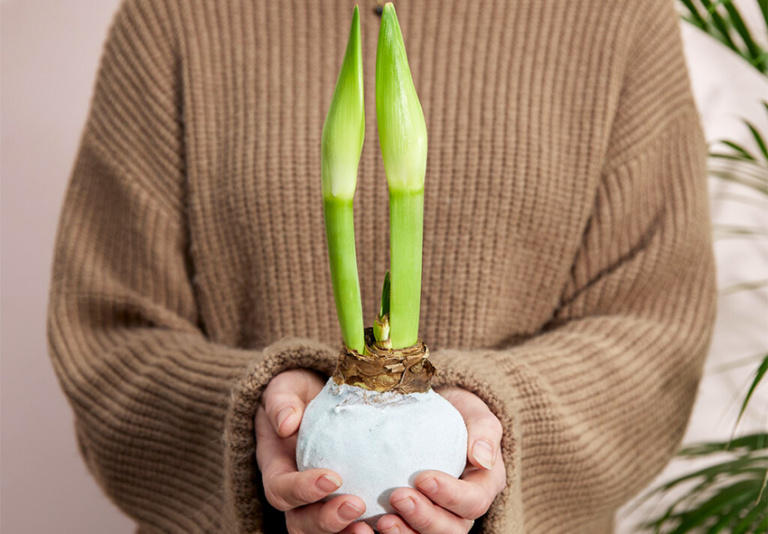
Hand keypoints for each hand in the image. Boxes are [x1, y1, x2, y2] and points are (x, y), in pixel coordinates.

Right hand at [255, 369, 372, 533]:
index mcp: (278, 468)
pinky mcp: (342, 506)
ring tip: (370, 528)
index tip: (332, 478)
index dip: (302, 490)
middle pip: (300, 523)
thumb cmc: (300, 396)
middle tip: (356, 505)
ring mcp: (317, 505)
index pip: (280, 490)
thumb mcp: (287, 388)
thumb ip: (282, 401)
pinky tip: (391, 523)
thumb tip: (287, 423)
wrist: (317, 403)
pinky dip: (367, 529)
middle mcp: (294, 496)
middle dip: (326, 520)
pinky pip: (351, 526)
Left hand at [376, 387, 505, 533]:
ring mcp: (438, 516)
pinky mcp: (413, 518)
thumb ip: (484, 432)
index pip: (473, 501)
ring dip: (406, 533)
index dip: (450, 495)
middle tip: (398, 497)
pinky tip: (368, 526)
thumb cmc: (460, 415)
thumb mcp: (476, 415)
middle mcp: (462, 510)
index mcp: (483, 487)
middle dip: (424, 518)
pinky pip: (406, 532)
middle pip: (451, 529)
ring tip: (384, 520)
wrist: (438, 416)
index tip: (423, 478)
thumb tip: (482, 458)